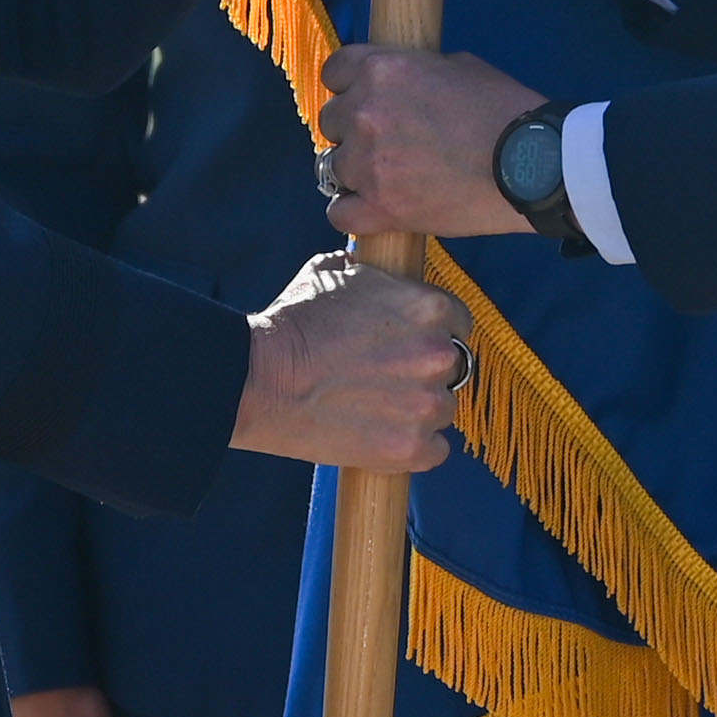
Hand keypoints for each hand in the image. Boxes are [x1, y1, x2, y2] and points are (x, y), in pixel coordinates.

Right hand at [232, 250, 474, 468]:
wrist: (258, 379)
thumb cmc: (292, 323)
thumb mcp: (335, 272)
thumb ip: (374, 274)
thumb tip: (375, 265)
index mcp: (430, 307)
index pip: (458, 323)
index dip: (433, 334)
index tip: (408, 345)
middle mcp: (439, 355)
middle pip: (453, 368)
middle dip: (424, 372)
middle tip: (384, 378)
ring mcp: (427, 405)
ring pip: (443, 410)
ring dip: (418, 410)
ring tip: (374, 407)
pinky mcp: (411, 448)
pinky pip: (435, 451)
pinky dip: (413, 448)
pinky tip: (381, 436)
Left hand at [316, 48, 546, 240]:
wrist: (532, 163)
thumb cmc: (504, 109)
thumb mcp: (459, 66)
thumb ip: (416, 72)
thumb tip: (403, 85)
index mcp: (382, 70)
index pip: (333, 71)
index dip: (348, 85)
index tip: (362, 96)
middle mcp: (365, 113)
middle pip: (331, 121)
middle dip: (353, 128)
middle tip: (386, 140)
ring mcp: (368, 164)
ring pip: (332, 167)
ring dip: (355, 170)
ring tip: (388, 176)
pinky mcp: (381, 209)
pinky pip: (339, 213)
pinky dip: (353, 212)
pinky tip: (373, 208)